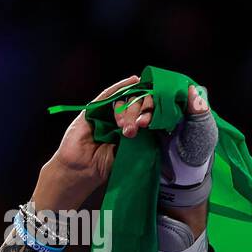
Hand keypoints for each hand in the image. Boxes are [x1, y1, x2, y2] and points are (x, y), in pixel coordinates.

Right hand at [33, 77, 202, 209]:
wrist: (83, 170)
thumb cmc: (107, 166)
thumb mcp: (133, 155)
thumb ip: (146, 142)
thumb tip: (167, 129)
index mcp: (133, 131)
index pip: (149, 116)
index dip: (158, 114)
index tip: (168, 117)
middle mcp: (122, 120)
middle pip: (139, 106)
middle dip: (143, 113)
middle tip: (143, 125)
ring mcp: (108, 113)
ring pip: (126, 101)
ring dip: (131, 110)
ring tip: (130, 126)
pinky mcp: (94, 110)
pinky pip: (110, 95)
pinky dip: (122, 87)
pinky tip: (134, 81)